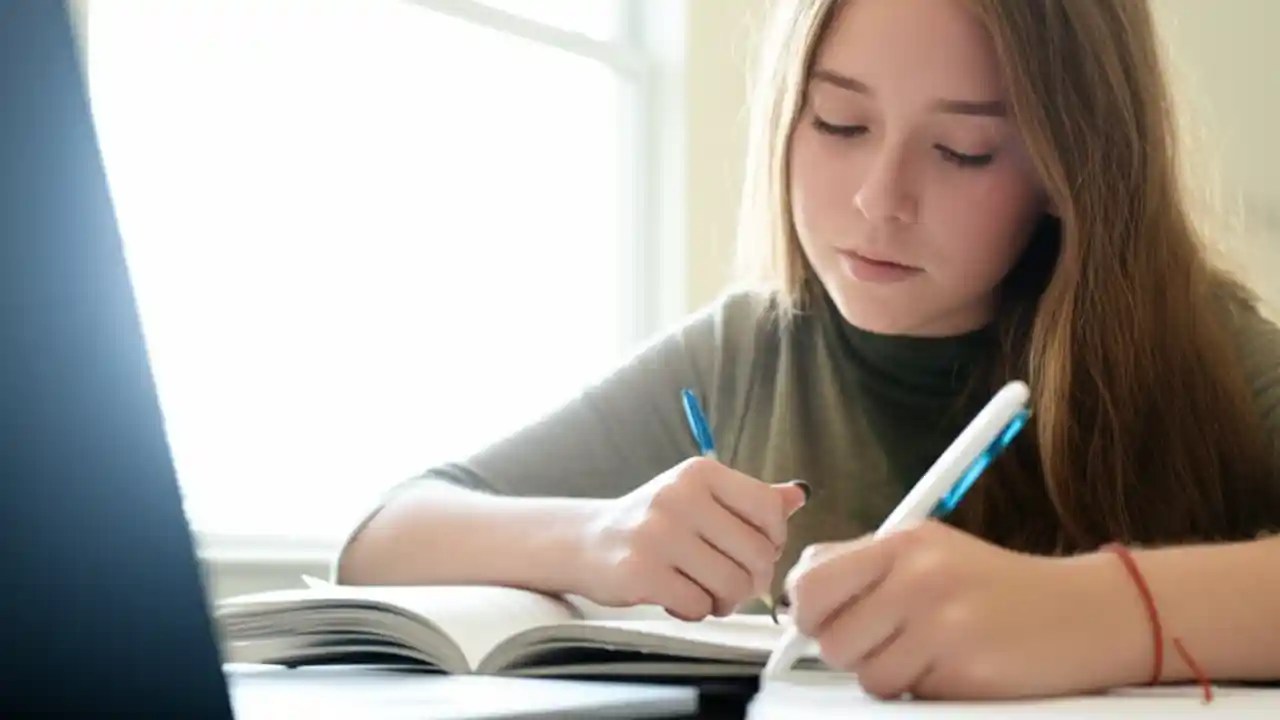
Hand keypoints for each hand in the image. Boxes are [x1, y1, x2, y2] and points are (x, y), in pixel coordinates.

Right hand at [576, 457, 806, 619]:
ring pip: (731, 585)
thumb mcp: (701, 498)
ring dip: (724, 599)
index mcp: (701, 473)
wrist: (589, 541)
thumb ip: (750, 499)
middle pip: (757, 555)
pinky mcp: (641, 571)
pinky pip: (698, 605)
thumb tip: (799, 496)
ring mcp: (658, 534)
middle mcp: (679, 496)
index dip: (772, 541)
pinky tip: (677, 596)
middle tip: (730, 582)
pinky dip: (695, 610)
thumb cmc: (654, 522)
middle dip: (750, 580)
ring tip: (705, 590)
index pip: (769, 510)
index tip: (753, 550)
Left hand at [785, 521, 1149, 699]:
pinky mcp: (963, 669)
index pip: (811, 580)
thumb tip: (800, 592)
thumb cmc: (997, 587)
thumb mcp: (928, 552)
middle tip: (883, 643)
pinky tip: (952, 668)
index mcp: (901, 543)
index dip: (809, 612)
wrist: (1082, 613)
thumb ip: (864, 566)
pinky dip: (922, 692)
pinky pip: (907, 696)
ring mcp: (941, 622)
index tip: (826, 620)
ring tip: (926, 654)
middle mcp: (917, 576)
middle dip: (848, 651)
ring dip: (889, 676)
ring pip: (865, 676)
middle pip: (830, 637)